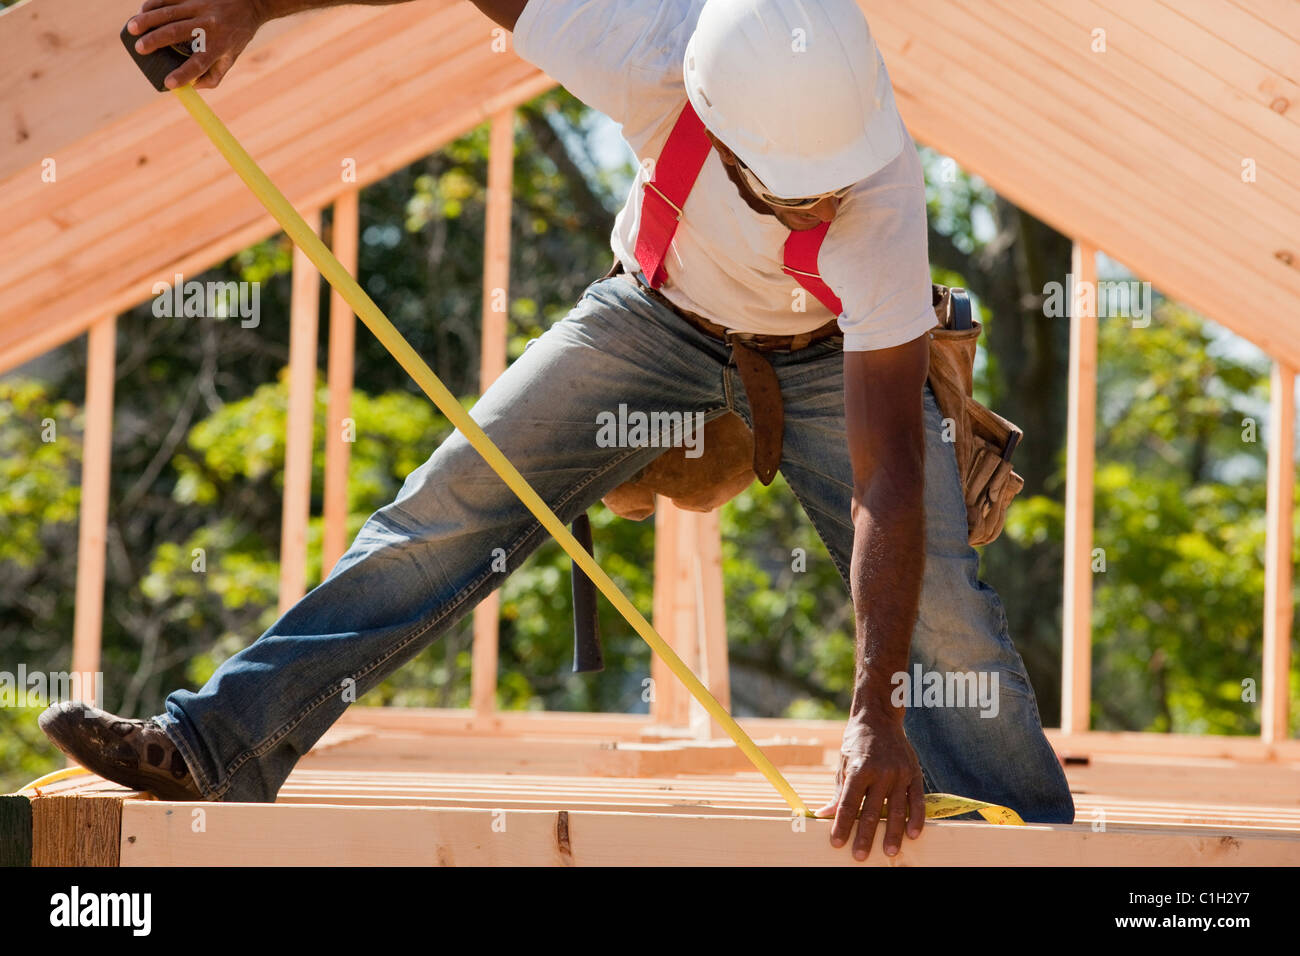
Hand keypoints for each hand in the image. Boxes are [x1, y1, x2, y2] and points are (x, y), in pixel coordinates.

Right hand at [126, 0, 267, 89]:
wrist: (249, 3)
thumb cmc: (236, 34)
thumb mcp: (231, 57)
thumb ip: (214, 75)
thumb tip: (192, 88)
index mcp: (220, 45)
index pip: (201, 63)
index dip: (184, 75)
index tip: (168, 83)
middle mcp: (209, 25)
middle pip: (178, 32)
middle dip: (156, 40)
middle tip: (139, 49)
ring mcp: (200, 6)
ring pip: (169, 12)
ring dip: (148, 20)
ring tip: (131, 29)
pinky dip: (153, 4)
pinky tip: (141, 11)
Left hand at [816, 710, 925, 859]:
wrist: (879, 718)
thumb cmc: (856, 744)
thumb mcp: (843, 764)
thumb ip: (838, 792)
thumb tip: (823, 815)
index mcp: (859, 769)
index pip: (849, 803)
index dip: (842, 824)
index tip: (836, 842)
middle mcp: (880, 771)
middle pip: (872, 810)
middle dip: (865, 836)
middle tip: (860, 857)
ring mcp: (899, 772)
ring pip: (896, 809)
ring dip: (892, 833)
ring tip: (889, 851)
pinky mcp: (914, 773)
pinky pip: (917, 800)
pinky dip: (916, 818)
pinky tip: (913, 834)